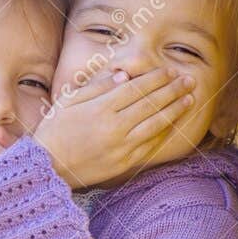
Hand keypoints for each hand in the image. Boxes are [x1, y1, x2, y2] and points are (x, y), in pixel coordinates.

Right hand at [36, 66, 195, 187]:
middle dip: (172, 90)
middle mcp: (114, 128)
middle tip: (189, 79)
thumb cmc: (55, 130)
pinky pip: (149, 145)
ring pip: (155, 124)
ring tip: (190, 98)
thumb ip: (97, 86)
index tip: (170, 70)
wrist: (47, 168)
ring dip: (174, 110)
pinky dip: (164, 133)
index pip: (136, 88)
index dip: (156, 78)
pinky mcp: (123, 164)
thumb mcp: (69, 101)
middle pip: (150, 104)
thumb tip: (124, 75)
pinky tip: (173, 123)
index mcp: (100, 109)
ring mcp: (120, 147)